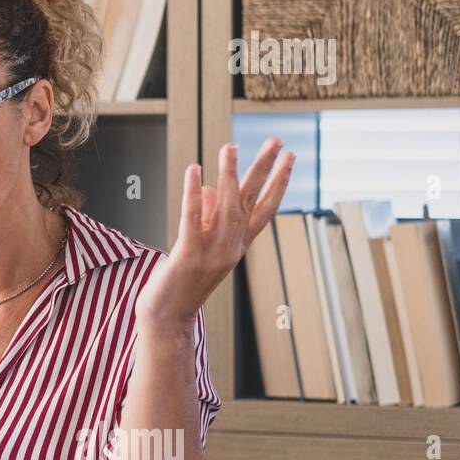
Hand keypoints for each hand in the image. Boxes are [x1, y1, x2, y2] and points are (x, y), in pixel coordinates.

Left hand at [135, 137, 294, 325]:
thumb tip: (205, 186)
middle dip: (265, 170)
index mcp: (237, 245)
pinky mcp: (188, 254)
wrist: (169, 318)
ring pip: (224, 206)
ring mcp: (212, 251)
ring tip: (230, 146)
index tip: (290, 157)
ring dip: (228, 174)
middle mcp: (231, 246)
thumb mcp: (199, 245)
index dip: (278, 182)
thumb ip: (206, 217)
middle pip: (251, 201)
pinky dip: (193, 193)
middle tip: (278, 141)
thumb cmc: (182, 281)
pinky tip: (194, 170)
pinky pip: (192, 218)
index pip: (264, 208)